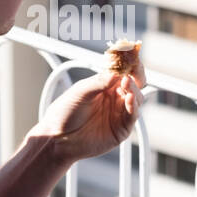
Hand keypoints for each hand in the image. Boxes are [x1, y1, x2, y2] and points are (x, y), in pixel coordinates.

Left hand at [32, 60, 147, 165]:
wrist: (58, 137)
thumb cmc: (65, 112)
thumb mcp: (80, 91)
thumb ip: (99, 82)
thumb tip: (117, 73)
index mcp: (105, 85)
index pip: (124, 71)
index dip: (130, 65)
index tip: (132, 58)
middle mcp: (115, 97)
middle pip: (135, 84)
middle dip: (135, 77)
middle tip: (128, 76)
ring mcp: (119, 113)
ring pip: (137, 98)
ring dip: (134, 90)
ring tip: (126, 86)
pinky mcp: (122, 129)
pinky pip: (133, 116)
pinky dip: (134, 106)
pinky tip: (128, 99)